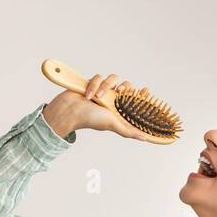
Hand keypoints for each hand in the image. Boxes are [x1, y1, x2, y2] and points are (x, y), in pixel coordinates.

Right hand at [42, 73, 161, 142]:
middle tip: (120, 92)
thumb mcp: (113, 125)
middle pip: (126, 84)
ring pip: (113, 78)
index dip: (142, 94)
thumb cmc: (90, 120)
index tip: (147, 91)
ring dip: (106, 86)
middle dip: (125, 86)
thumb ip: (128, 131)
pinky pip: (98, 76)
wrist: (69, 112)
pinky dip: (93, 86)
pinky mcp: (92, 82)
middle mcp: (112, 99)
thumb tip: (145, 139)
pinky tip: (88, 95)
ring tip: (99, 97)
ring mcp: (102, 90)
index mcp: (119, 108)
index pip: (135, 98)